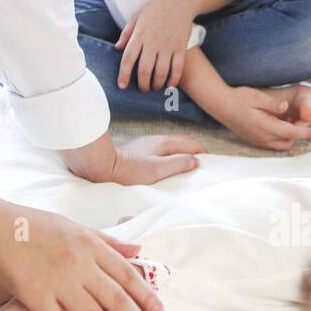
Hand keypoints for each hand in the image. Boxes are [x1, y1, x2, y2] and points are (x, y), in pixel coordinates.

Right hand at [0, 205, 163, 310]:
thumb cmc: (33, 226)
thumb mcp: (76, 226)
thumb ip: (108, 242)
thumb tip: (139, 252)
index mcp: (90, 245)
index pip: (127, 275)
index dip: (146, 296)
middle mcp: (79, 263)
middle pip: (117, 299)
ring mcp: (57, 281)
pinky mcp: (34, 296)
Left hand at [59, 132, 203, 184]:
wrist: (101, 166)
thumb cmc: (128, 170)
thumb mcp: (157, 170)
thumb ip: (178, 164)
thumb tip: (195, 161)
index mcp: (164, 143)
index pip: (192, 143)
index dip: (203, 153)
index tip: (210, 164)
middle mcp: (157, 140)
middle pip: (183, 143)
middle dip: (194, 152)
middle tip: (202, 167)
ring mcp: (147, 145)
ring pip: (172, 147)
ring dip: (182, 155)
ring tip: (187, 168)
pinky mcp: (139, 152)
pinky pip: (162, 152)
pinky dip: (170, 157)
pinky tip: (167, 167)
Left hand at [115, 0, 195, 91]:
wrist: (179, 2)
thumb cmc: (155, 9)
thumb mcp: (137, 17)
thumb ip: (126, 33)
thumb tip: (117, 49)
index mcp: (139, 35)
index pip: (128, 59)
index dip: (124, 75)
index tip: (122, 85)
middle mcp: (153, 42)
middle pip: (144, 70)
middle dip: (142, 84)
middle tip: (143, 89)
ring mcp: (168, 46)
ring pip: (161, 72)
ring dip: (157, 84)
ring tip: (155, 87)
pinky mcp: (180, 47)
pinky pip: (177, 68)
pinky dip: (173, 80)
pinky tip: (169, 85)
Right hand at [209, 86, 310, 150]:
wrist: (220, 105)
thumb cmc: (239, 98)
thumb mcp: (256, 97)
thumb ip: (272, 103)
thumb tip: (286, 105)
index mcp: (264, 126)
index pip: (290, 132)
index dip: (305, 133)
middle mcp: (261, 137)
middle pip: (288, 142)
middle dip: (299, 136)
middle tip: (307, 123)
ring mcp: (257, 141)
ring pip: (281, 145)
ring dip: (290, 137)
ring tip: (295, 123)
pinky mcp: (255, 141)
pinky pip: (273, 144)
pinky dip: (282, 137)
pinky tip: (283, 125)